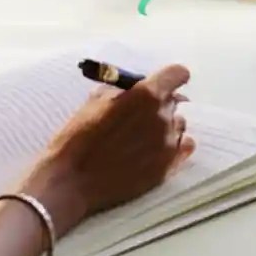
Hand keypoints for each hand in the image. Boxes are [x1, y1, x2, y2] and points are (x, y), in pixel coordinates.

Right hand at [25, 65, 196, 231]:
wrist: (71, 182)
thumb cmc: (77, 138)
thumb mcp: (94, 101)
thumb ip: (121, 91)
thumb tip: (132, 89)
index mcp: (147, 94)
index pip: (178, 74)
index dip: (170, 78)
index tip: (162, 84)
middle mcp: (164, 116)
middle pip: (175, 102)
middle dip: (160, 105)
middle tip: (139, 117)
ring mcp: (169, 143)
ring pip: (179, 125)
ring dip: (166, 127)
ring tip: (143, 138)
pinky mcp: (169, 166)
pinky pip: (185, 147)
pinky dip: (174, 145)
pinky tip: (157, 149)